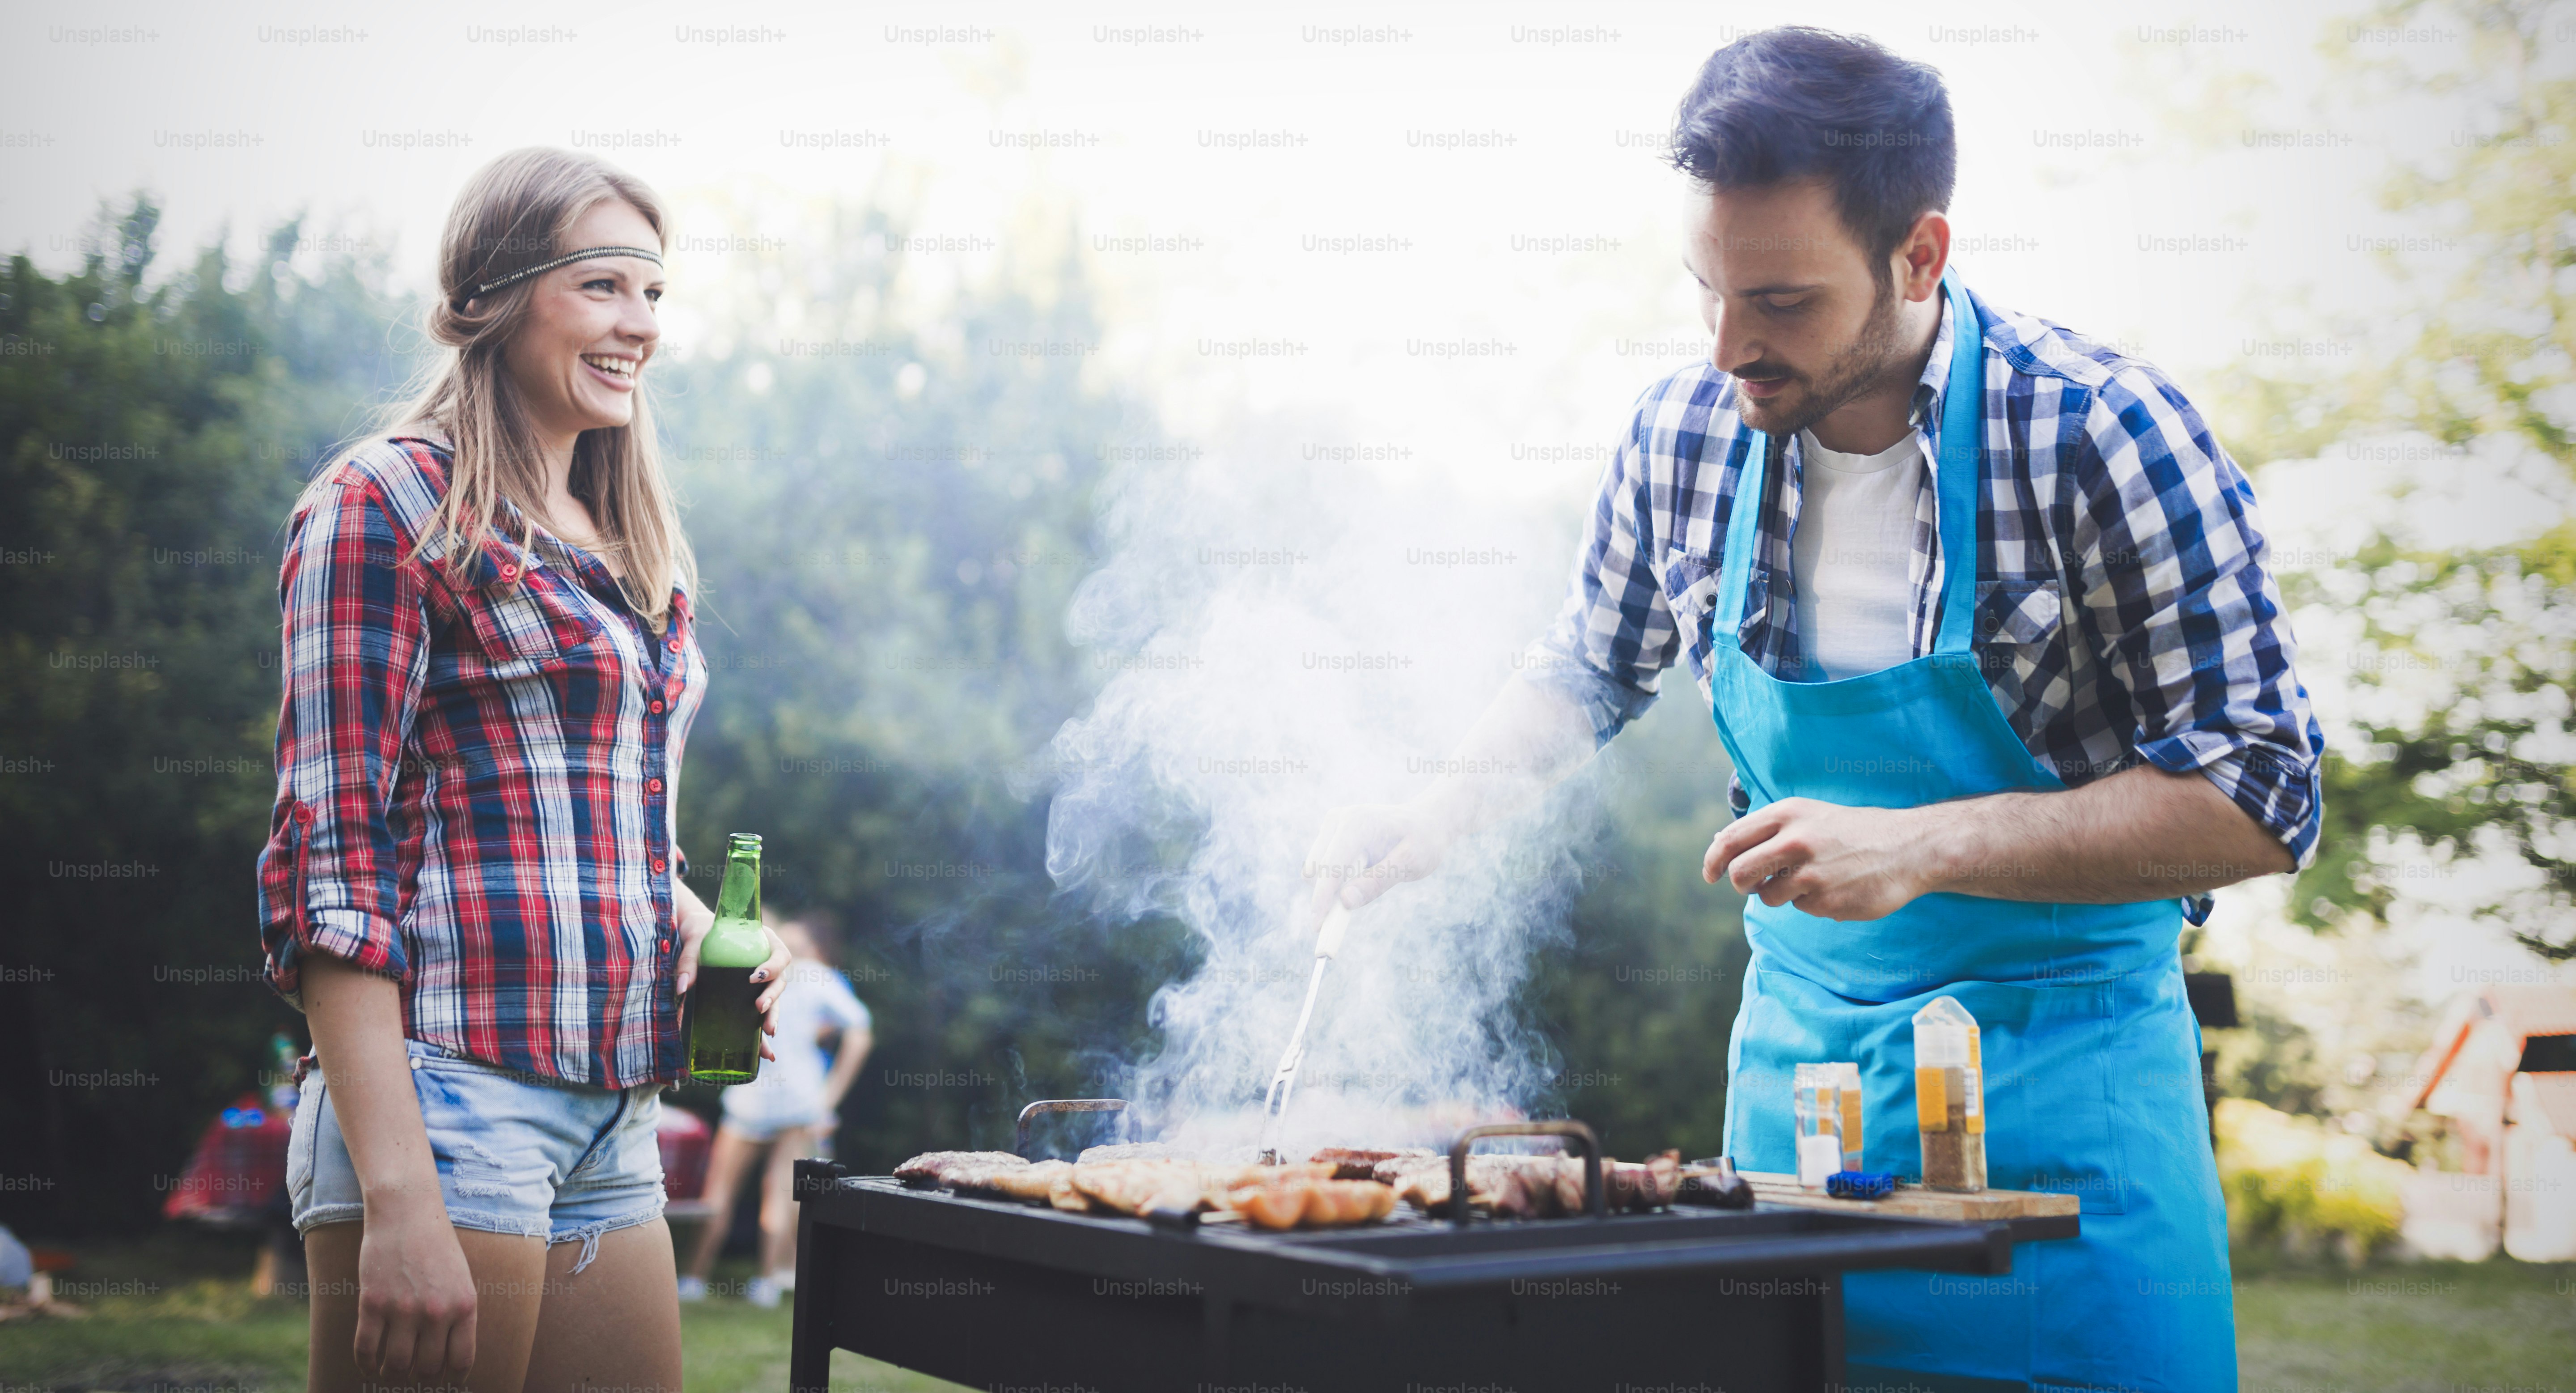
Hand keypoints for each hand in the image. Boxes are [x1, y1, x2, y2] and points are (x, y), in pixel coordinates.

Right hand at [353, 1201, 477, 1381]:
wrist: (407, 1213)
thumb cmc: (437, 1245)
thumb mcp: (462, 1279)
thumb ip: (458, 1315)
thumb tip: (449, 1353)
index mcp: (465, 1306)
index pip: (461, 1360)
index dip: (452, 1378)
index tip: (446, 1381)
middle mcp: (437, 1312)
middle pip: (427, 1368)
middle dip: (420, 1376)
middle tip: (414, 1373)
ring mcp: (403, 1309)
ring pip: (397, 1365)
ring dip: (393, 1373)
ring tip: (391, 1370)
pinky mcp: (372, 1304)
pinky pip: (366, 1350)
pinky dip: (366, 1364)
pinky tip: (370, 1366)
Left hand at [674, 909, 794, 1063]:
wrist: (696, 934)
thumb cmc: (700, 932)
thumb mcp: (694, 941)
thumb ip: (689, 961)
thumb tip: (682, 988)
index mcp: (763, 942)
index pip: (780, 955)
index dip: (773, 968)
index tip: (755, 977)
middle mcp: (767, 962)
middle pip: (780, 982)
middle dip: (773, 998)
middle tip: (760, 1008)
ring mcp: (761, 982)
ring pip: (774, 1000)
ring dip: (773, 1016)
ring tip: (769, 1033)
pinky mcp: (749, 996)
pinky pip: (760, 1014)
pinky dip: (761, 1033)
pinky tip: (765, 1052)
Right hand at [1301, 801, 1453, 929]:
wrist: (1425, 822)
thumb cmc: (1423, 841)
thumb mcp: (1411, 863)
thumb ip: (1378, 881)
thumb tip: (1345, 901)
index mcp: (1358, 823)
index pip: (1331, 866)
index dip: (1322, 898)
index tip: (1318, 927)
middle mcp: (1339, 819)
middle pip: (1315, 870)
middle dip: (1326, 896)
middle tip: (1344, 919)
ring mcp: (1332, 825)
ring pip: (1314, 870)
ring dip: (1331, 888)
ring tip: (1367, 884)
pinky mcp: (1330, 834)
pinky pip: (1321, 867)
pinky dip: (1333, 881)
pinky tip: (1361, 874)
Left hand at [1703, 797, 1936, 921]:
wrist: (1908, 848)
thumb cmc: (1852, 831)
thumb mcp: (1808, 815)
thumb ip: (1767, 829)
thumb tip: (1719, 844)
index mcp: (1787, 815)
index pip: (1731, 840)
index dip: (1713, 860)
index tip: (1710, 874)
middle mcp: (1795, 842)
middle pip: (1740, 874)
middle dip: (1741, 884)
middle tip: (1753, 885)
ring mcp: (1811, 874)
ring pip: (1770, 896)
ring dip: (1782, 894)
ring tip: (1812, 878)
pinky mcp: (1827, 901)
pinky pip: (1802, 908)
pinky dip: (1812, 902)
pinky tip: (1836, 886)